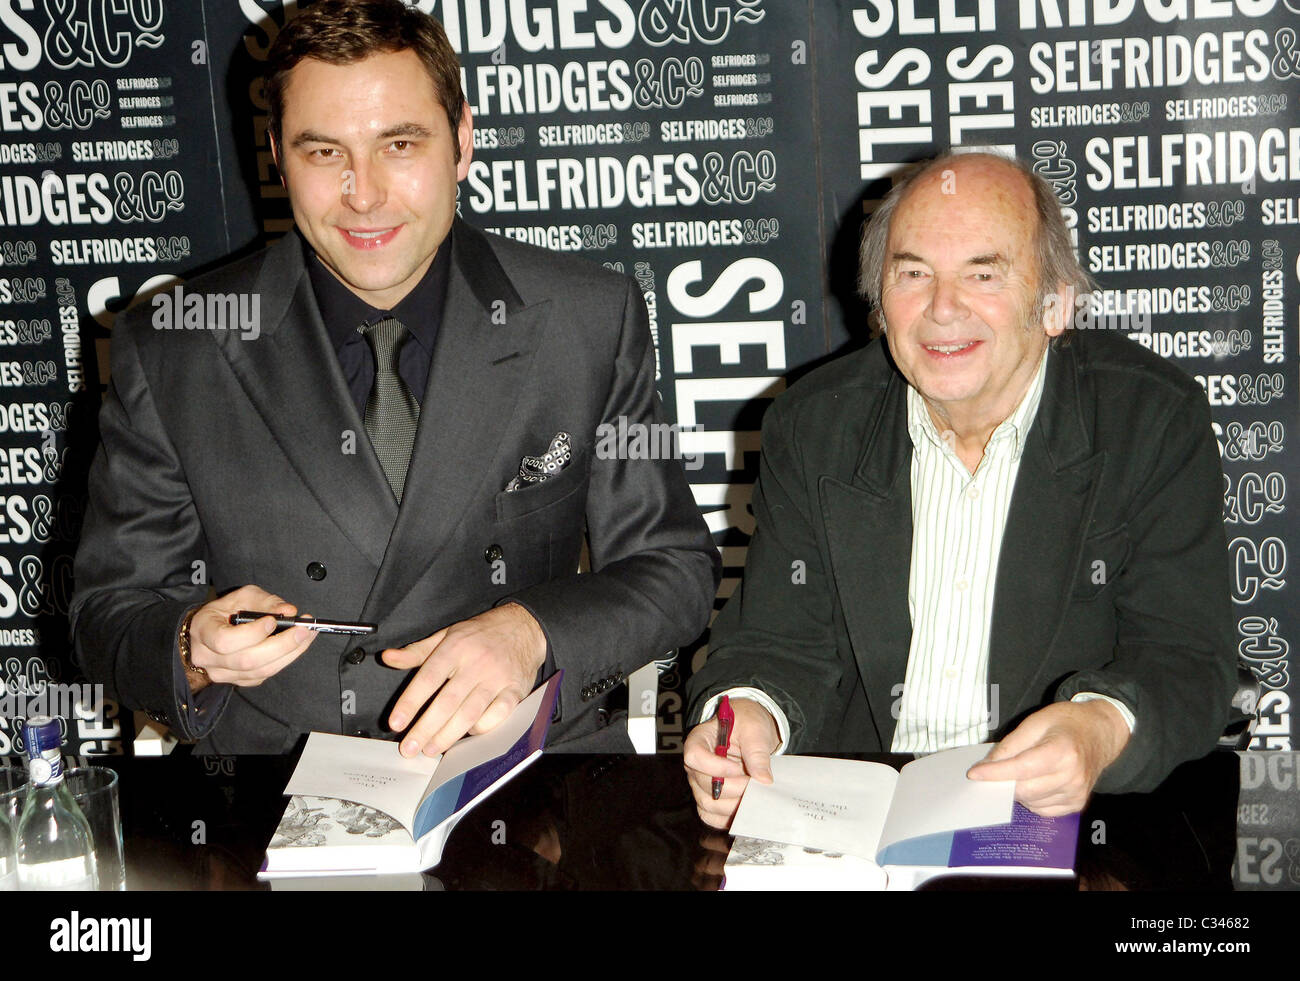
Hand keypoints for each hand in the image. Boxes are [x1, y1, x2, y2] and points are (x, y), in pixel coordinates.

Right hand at [186, 584, 317, 692]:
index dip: (252, 634)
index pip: (225, 641)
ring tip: (306, 637)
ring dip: (289, 654)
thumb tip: (289, 610)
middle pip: (247, 660)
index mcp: (203, 631)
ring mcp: (221, 673)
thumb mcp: (243, 596)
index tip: (272, 621)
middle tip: (303, 630)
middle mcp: (208, 657)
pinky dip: (285, 660)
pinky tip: (297, 647)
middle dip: (281, 645)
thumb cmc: (226, 611)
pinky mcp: (238, 680)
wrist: (212, 630)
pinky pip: (264, 675)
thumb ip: (266, 601)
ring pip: (259, 671)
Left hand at [382, 603, 546, 756]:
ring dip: (449, 734)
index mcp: (455, 648)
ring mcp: (497, 678)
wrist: (525, 626)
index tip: (396, 723)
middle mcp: (476, 663)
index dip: (410, 702)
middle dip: (426, 728)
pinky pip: (497, 715)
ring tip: (431, 748)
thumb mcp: (447, 635)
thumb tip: (388, 658)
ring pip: (470, 712)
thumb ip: (417, 651)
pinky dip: (481, 728)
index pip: (428, 678)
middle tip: (410, 747)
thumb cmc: (482, 634)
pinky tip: (467, 735)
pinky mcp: (515, 690)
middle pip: (447, 701)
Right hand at [683, 698, 779, 828]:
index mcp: (699, 740)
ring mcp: (700, 784)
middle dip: (734, 788)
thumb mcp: (755, 728)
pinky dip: (729, 817)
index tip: (739, 768)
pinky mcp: (709, 799)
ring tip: (754, 794)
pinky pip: (712, 816)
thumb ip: (757, 751)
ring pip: (708, 805)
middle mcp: (695, 764)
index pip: (694, 756)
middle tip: (756, 784)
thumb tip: (763, 779)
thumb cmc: (747, 724)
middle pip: (704, 784)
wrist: (751, 732)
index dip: (716, 767)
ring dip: (734, 805)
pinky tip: (746, 808)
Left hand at [966, 700, 1130, 815]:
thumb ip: (1011, 743)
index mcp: (1063, 751)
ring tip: (1017, 772)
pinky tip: (1032, 782)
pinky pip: (1043, 810)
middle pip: (1024, 790)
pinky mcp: (1076, 804)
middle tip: (990, 772)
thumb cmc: (1066, 723)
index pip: (1022, 768)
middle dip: (1002, 783)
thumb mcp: (1036, 721)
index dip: (995, 773)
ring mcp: (1076, 794)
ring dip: (1016, 791)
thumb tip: (989, 765)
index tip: (974, 774)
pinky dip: (1030, 799)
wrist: (1100, 733)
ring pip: (1031, 802)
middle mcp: (1073, 776)